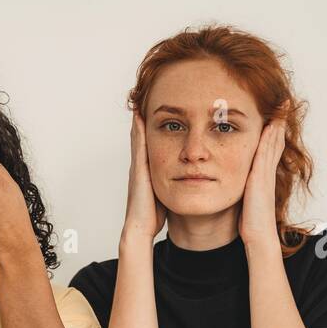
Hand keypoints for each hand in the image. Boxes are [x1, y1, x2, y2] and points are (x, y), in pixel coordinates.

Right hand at [122, 112, 165, 242]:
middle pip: (142, 137)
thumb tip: (188, 179)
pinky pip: (139, 144)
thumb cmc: (154, 216)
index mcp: (148, 171)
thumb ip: (174, 185)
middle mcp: (141, 166)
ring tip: (141, 102)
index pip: (150, 145)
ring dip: (140, 120)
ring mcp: (138, 166)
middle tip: (146, 99)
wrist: (140, 228)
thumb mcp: (167, 195)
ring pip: (138, 137)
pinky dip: (138, 129)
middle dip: (143, 120)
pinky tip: (140, 116)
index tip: (159, 114)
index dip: (152, 130)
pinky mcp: (139, 169)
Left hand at [239, 116, 286, 247]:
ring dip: (277, 123)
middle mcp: (267, 172)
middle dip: (278, 121)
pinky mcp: (261, 177)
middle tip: (282, 102)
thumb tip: (238, 184)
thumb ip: (246, 189)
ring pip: (273, 143)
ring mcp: (266, 173)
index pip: (270, 148)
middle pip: (275, 140)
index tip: (274, 114)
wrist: (258, 236)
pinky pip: (267, 152)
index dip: (273, 131)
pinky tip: (270, 124)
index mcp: (263, 176)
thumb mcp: (247, 200)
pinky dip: (270, 137)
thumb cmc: (250, 223)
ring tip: (280, 106)